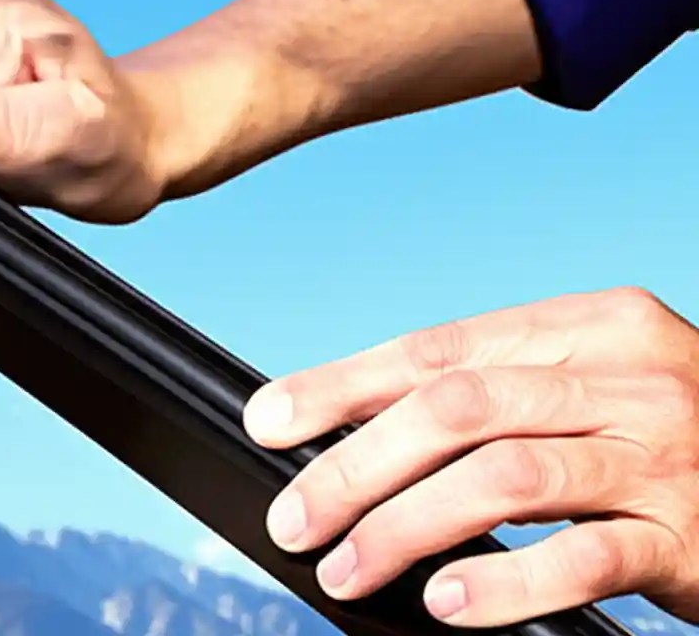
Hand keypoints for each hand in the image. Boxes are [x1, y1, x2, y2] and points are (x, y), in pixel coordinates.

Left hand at [243, 286, 698, 627]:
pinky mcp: (690, 537)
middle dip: (356, 466)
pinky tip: (443, 600)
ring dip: (404, 527)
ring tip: (346, 568)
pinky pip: (583, 558)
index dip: (343, 385)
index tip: (271, 420)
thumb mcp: (585, 388)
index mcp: (590, 327)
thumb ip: (492, 395)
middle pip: (459, 410)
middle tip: (294, 518)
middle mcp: (628, 378)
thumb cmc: (664, 437)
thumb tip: (354, 429)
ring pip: (505, 479)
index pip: (439, 349)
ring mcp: (663, 455)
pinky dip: (503, 582)